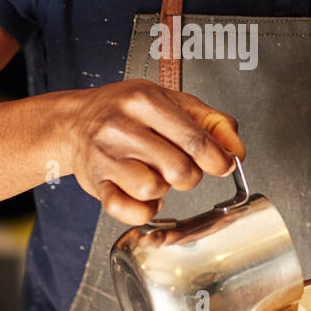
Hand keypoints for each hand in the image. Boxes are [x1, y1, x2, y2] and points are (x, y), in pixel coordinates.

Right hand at [55, 79, 244, 223]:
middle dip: (189, 176)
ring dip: (163, 190)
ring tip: (154, 174)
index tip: (221, 164)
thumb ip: (210, 121)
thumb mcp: (170, 100)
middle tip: (179, 167)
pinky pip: (127, 210)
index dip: (218, 160)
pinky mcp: (95, 183)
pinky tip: (143, 196)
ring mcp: (106, 156)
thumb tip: (236, 150)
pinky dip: (142, 210)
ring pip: (153, 190)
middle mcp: (122, 126)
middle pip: (179, 170)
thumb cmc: (125, 110)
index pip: (197, 141)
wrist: (74, 122)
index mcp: (146, 101)